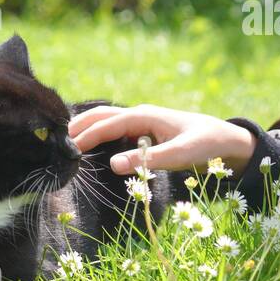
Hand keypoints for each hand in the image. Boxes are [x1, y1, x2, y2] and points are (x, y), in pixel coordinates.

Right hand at [67, 104, 256, 175]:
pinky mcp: (145, 132)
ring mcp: (142, 123)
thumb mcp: (179, 155)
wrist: (226, 140)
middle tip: (53, 141)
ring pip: (106, 121)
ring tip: (64, 142)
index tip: (67, 148)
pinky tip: (88, 146)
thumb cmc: (206, 145)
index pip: (107, 123)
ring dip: (86, 128)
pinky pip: (115, 130)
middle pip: (101, 116)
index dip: (86, 135)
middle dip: (78, 126)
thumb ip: (148, 160)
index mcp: (145, 116)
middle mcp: (140, 115)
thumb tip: (114, 165)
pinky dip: (98, 134)